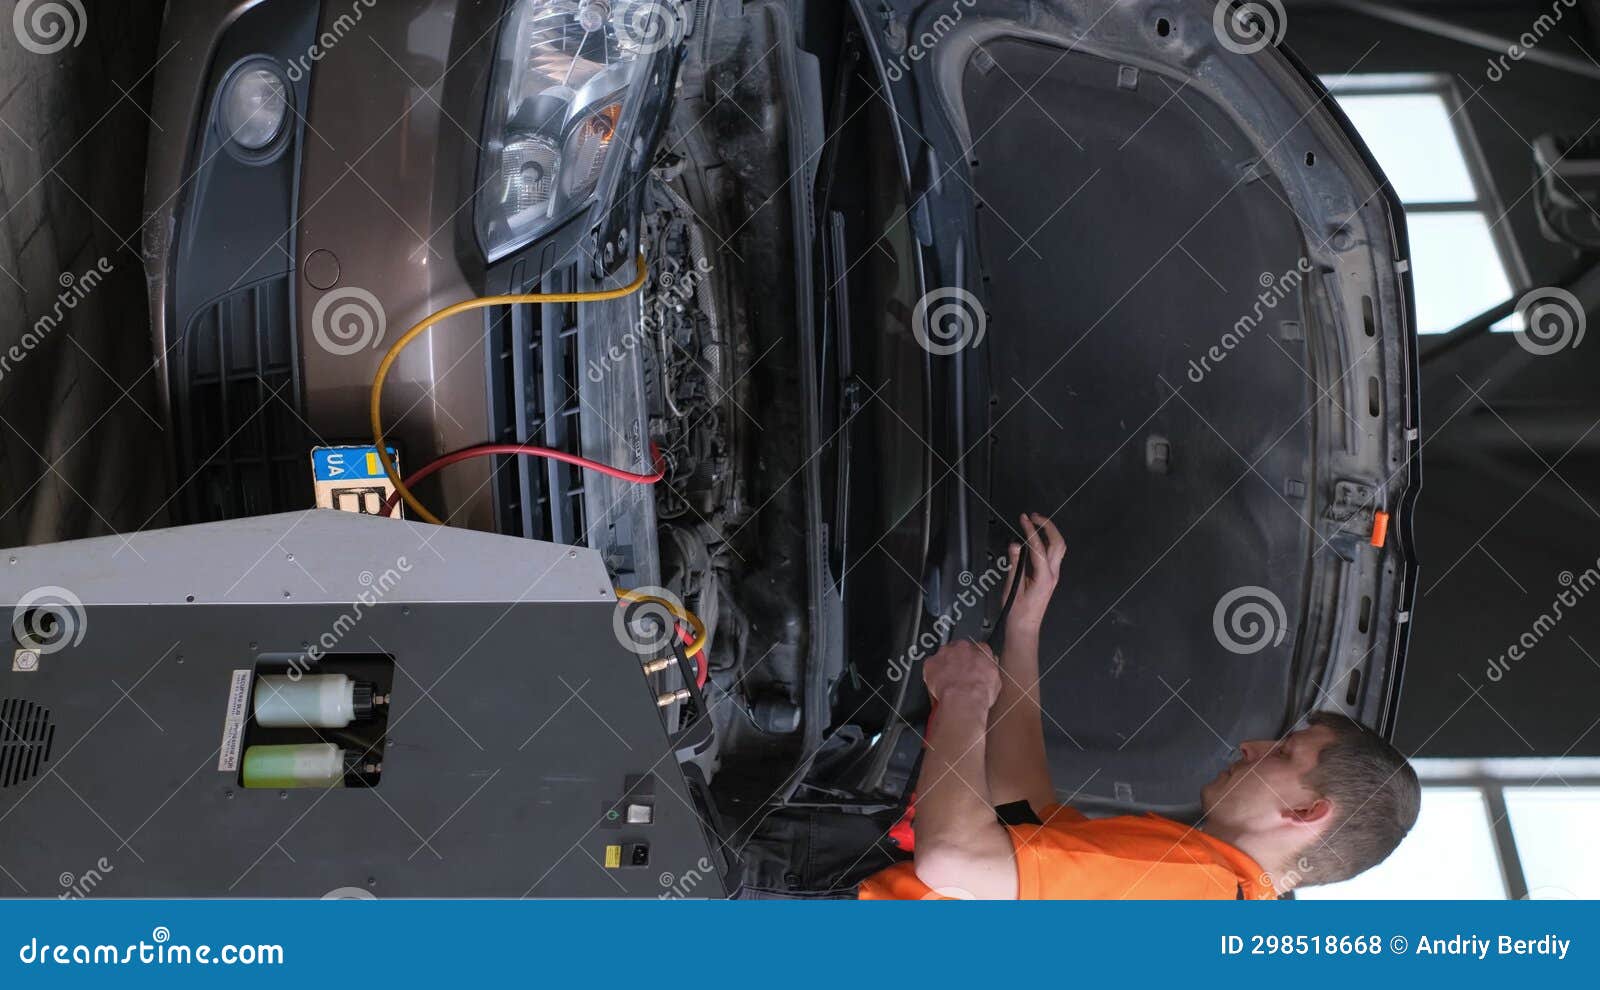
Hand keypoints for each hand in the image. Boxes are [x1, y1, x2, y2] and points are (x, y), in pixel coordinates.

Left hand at [924, 640, 1001, 707]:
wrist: (963, 698)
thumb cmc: (979, 693)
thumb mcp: (995, 682)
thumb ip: (990, 672)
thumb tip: (989, 673)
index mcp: (981, 650)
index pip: (979, 648)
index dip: (975, 659)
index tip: (973, 667)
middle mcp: (963, 648)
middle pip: (959, 649)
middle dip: (959, 660)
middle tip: (960, 675)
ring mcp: (945, 653)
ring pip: (943, 656)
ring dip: (945, 666)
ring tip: (948, 682)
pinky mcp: (931, 663)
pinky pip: (930, 666)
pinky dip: (932, 674)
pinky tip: (937, 685)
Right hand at [1002, 512, 1065, 634]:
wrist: (1024, 629)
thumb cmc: (1017, 613)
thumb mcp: (1012, 588)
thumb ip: (1015, 565)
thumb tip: (1015, 545)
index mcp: (1044, 578)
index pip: (1039, 547)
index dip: (1030, 531)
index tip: (1023, 519)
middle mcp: (1052, 575)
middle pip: (1058, 543)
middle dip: (1048, 526)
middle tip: (1034, 516)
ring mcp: (1053, 576)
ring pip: (1059, 548)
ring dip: (1049, 533)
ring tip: (1036, 522)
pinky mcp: (1050, 577)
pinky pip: (1053, 555)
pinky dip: (1046, 542)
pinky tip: (1036, 539)